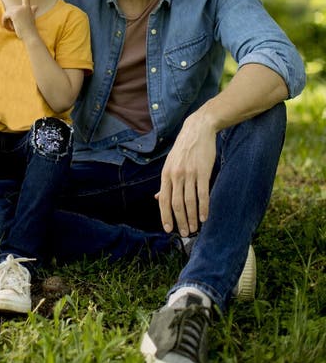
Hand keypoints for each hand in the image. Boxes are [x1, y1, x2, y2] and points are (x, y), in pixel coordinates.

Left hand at [1, 0, 37, 38]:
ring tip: (13, 28)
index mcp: (28, 8)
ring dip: (7, 21)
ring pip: (7, 13)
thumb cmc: (31, 29)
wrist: (31, 36)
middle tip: (14, 27)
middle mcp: (24, 7)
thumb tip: (36, 6)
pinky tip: (10, 28)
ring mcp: (19, 10)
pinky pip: (5, 17)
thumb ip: (32, 11)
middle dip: (9, 18)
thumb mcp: (32, 18)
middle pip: (11, 10)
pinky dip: (5, 23)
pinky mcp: (14, 13)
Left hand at [155, 112, 216, 236]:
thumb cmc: (184, 148)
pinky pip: (203, 194)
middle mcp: (176, 175)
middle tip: (185, 233)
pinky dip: (204, 208)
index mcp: (166, 174)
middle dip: (180, 221)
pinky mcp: (203, 172)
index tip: (168, 229)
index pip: (163, 200)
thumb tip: (157, 197)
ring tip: (195, 228)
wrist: (198, 129)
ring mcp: (189, 173)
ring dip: (192, 218)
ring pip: (189, 201)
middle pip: (176, 204)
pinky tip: (205, 217)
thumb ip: (165, 182)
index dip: (165, 216)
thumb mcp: (170, 163)